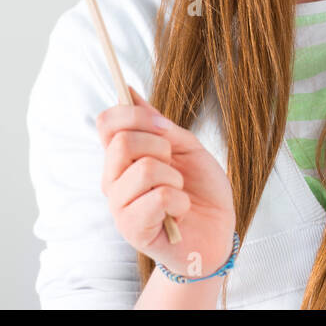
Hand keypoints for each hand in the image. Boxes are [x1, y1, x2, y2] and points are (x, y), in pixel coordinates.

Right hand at [96, 103, 235, 277]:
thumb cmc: (201, 192)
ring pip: (143, 169)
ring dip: (174, 177)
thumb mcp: (187, 148)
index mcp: (124, 158)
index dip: (133, 114)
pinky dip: (180, 200)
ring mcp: (119, 206)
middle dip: (160, 146)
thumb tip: (129, 92)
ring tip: (179, 192)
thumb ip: (159, 125)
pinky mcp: (132, 229)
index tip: (162, 125)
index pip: (107, 123)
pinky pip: (159, 197)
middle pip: (121, 142)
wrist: (218, 233)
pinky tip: (180, 212)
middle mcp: (114, 180)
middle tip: (173, 166)